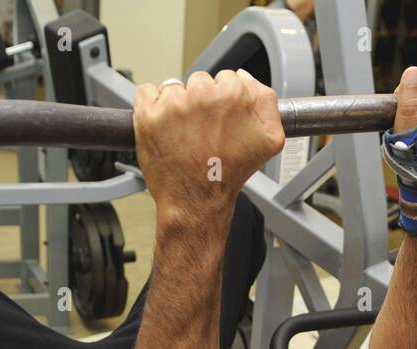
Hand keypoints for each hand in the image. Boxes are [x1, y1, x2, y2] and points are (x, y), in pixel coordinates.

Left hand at [133, 69, 284, 219]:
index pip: (225, 78)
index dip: (221, 100)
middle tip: (201, 131)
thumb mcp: (270, 140)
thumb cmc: (228, 175)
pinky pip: (146, 93)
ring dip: (176, 105)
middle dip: (199, 102)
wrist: (197, 202)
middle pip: (199, 82)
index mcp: (232, 94)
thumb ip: (266, 101)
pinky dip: (151, 105)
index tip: (218, 119)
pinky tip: (163, 127)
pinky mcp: (148, 115)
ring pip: (174, 87)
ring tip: (183, 134)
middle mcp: (201, 95)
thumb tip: (246, 78)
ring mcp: (172, 104)